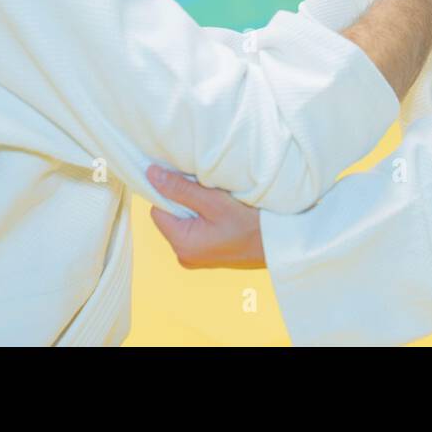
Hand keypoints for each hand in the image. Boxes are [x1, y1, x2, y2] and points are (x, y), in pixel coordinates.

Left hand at [146, 165, 264, 269]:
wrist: (281, 245)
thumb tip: (150, 174)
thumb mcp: (214, 202)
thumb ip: (180, 189)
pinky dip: (207, 218)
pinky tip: (225, 216)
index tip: (196, 185)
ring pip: (185, 221)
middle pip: (171, 215)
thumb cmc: (252, 225)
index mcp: (182, 245)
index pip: (158, 209)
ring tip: (221, 206)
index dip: (173, 192)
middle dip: (187, 201)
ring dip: (199, 208)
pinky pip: (197, 229)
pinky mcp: (207, 254)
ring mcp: (196, 257)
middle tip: (213, 196)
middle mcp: (184, 255)